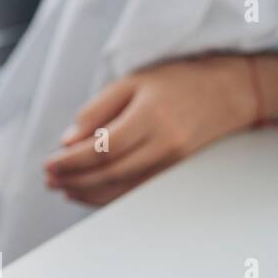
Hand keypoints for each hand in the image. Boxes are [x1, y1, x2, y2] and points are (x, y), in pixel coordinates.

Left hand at [43, 55, 260, 206]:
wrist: (229, 92)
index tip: (49, 164)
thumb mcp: (131, 81)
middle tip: (49, 179)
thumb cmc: (176, 81)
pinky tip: (88, 192)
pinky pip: (138, 191)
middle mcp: (165, 144)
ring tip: (62, 187)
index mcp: (150, 117)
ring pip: (124, 187)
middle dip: (74, 179)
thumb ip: (97, 110)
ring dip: (88, 192)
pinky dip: (109, 196)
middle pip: (111, 172)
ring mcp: (174, 162)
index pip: (102, 149)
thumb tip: (68, 140)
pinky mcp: (176, 172)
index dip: (72, 161)